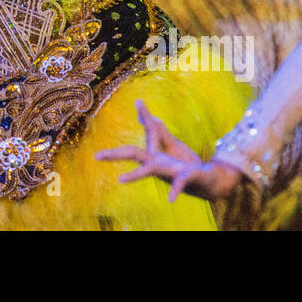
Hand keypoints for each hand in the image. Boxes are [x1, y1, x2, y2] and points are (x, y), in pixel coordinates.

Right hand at [95, 100, 244, 201]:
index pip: (145, 132)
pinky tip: (171, 199)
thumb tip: (149, 117)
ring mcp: (168, 172)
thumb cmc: (185, 164)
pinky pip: (178, 184)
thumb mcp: (172, 145)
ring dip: (135, 176)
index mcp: (153, 154)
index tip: (139, 102)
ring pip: (149, 170)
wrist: (205, 181)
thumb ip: (159, 132)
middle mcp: (156, 163)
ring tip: (120, 180)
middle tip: (96, 156)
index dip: (144, 116)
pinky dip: (174, 191)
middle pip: (133, 154)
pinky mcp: (184, 179)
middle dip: (114, 155)